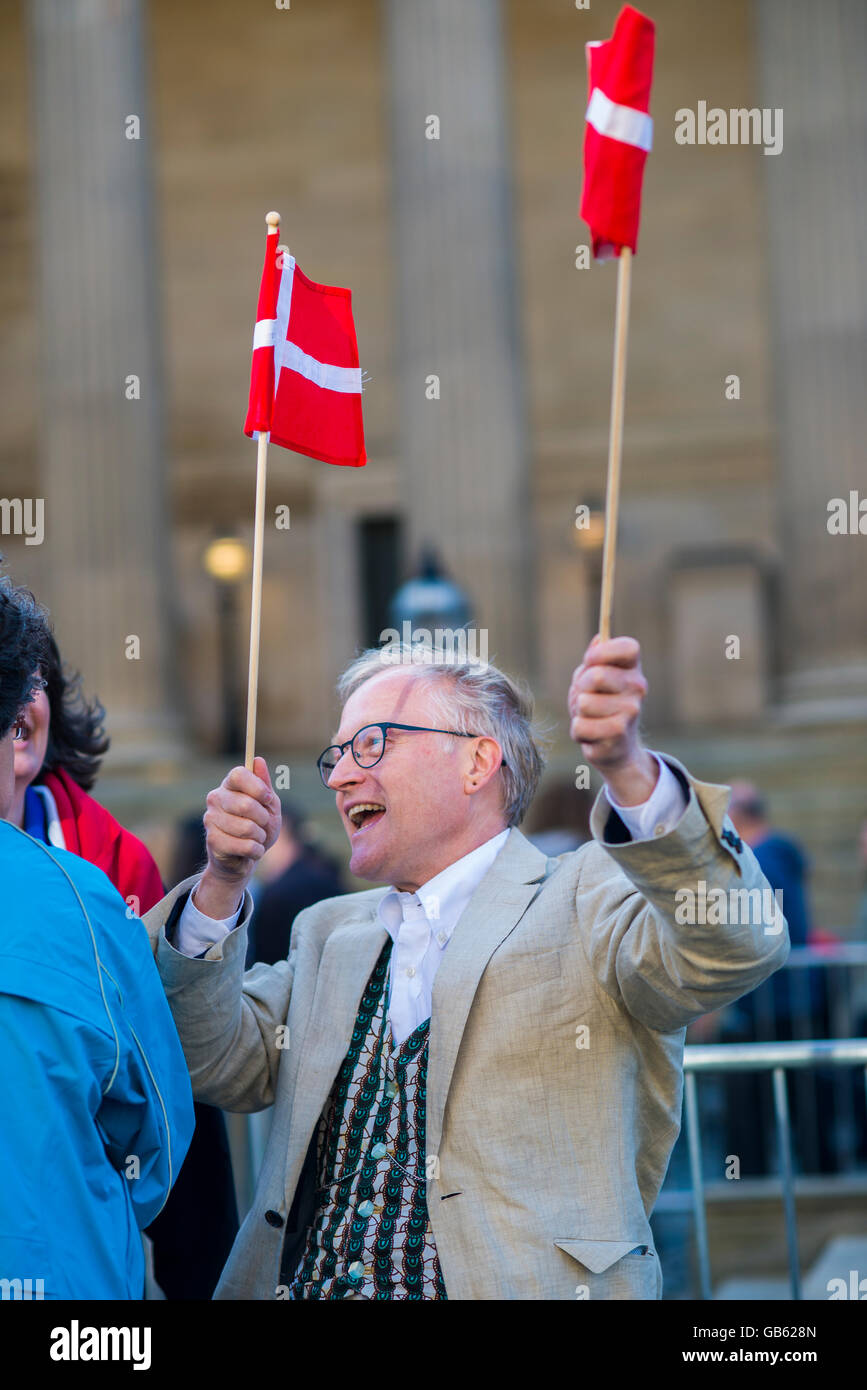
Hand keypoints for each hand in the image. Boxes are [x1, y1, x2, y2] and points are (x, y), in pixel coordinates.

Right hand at [194, 757, 281, 918]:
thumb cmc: (257, 827)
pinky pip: (245, 845)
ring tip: (255, 838)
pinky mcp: (212, 840)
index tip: (267, 798)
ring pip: (247, 827)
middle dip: (263, 818)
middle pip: (246, 803)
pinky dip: (256, 850)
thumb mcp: (268, 805)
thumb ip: (264, 784)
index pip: (238, 774)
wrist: (244, 858)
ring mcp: (211, 819)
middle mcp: (216, 798)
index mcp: (229, 785)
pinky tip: (251, 850)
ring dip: (260, 836)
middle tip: (262, 824)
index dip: (257, 787)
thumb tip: (258, 760)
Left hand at [567, 635, 656, 803]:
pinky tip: (591, 734)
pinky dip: (578, 731)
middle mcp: (637, 688)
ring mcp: (630, 712)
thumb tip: (598, 640)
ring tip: (589, 717)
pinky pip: (580, 726)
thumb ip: (594, 659)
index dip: (603, 652)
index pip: (628, 647)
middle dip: (581, 686)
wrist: (617, 747)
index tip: (589, 660)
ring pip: (584, 703)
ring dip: (578, 711)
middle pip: (596, 675)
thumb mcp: (593, 677)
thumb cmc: (600, 704)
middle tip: (586, 696)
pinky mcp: (618, 735)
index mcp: (632, 669)